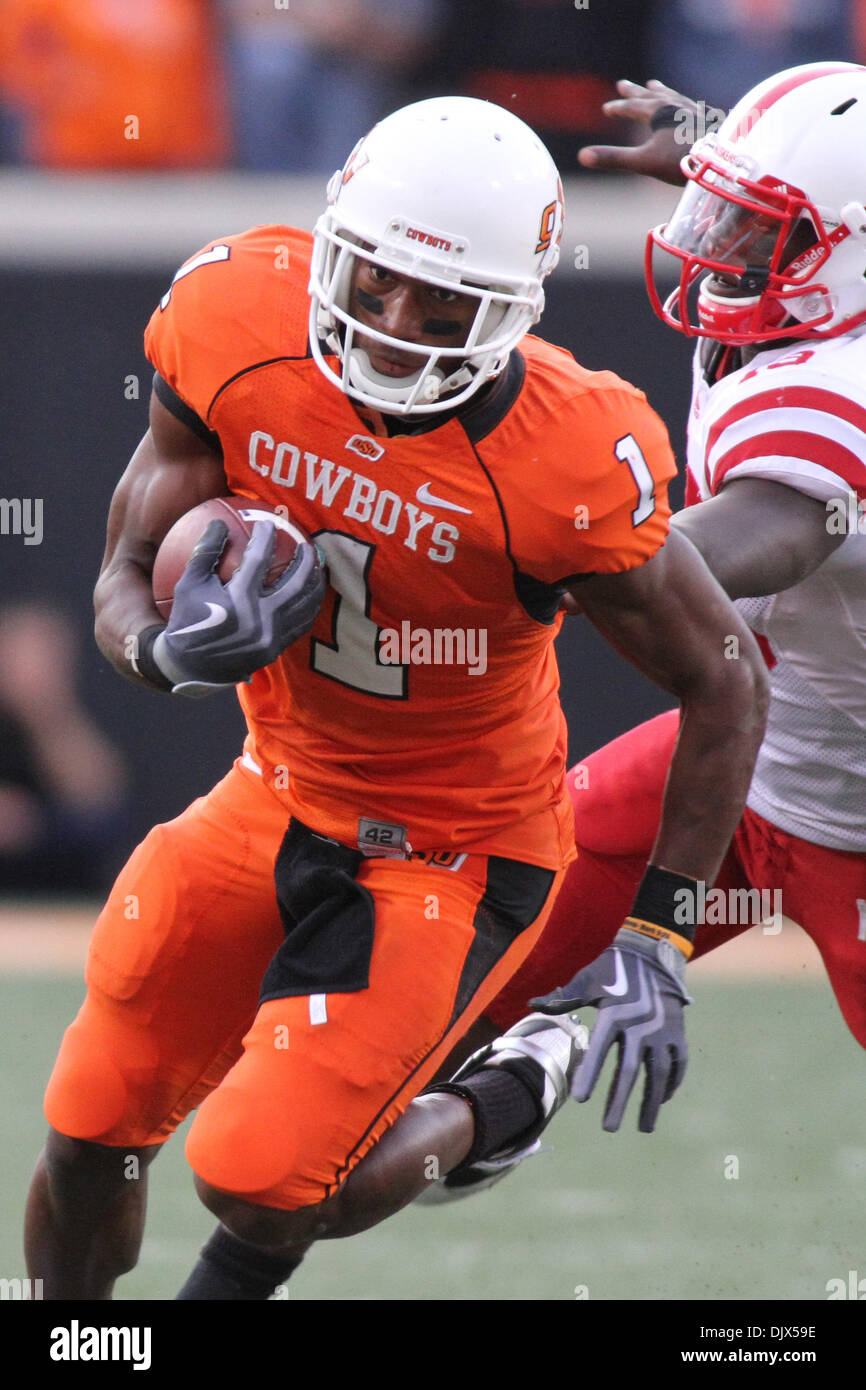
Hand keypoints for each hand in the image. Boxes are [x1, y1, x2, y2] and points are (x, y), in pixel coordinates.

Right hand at [153, 518, 325, 696]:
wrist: (189, 667)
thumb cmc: (187, 620)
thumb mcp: (187, 584)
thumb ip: (205, 552)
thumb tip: (219, 521)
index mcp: (238, 600)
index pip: (259, 559)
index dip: (266, 536)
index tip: (269, 523)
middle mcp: (260, 618)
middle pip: (296, 582)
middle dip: (306, 559)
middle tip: (307, 544)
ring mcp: (272, 636)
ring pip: (305, 605)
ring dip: (314, 583)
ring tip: (316, 567)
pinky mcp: (276, 648)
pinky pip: (301, 625)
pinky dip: (308, 607)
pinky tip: (310, 595)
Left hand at [531, 926, 690, 1131]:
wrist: (652, 954)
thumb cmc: (613, 969)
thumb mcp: (587, 980)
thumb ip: (563, 998)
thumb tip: (531, 1004)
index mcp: (614, 1015)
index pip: (600, 1051)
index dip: (589, 1075)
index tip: (579, 1100)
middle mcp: (640, 1027)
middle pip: (629, 1072)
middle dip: (618, 1102)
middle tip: (608, 1129)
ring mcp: (662, 1032)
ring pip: (658, 1074)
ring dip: (651, 1103)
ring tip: (643, 1127)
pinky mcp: (677, 1034)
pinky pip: (677, 1064)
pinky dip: (671, 1083)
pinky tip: (661, 1100)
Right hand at [578, 78, 698, 185]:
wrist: (720, 160)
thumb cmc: (680, 161)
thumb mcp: (643, 162)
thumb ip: (613, 159)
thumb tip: (582, 156)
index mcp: (657, 112)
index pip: (632, 107)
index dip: (618, 109)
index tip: (607, 109)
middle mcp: (675, 106)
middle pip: (651, 96)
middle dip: (635, 92)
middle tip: (623, 84)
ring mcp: (692, 111)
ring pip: (672, 97)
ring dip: (659, 91)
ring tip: (654, 85)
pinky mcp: (707, 120)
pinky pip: (689, 106)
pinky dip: (681, 103)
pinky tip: (685, 106)